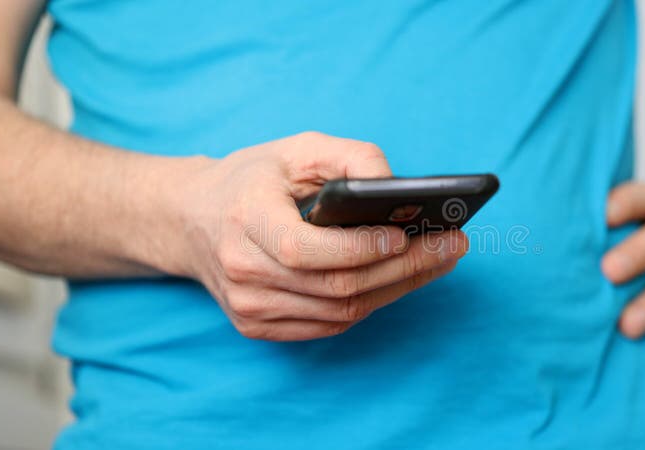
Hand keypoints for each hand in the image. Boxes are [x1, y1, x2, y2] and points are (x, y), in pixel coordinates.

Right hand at [173, 132, 467, 340]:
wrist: (192, 220)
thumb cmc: (252, 180)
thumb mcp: (296, 149)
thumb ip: (350, 157)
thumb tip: (399, 187)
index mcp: (245, 221)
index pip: (309, 251)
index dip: (363, 248)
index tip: (409, 234)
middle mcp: (242, 272)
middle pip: (338, 287)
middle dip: (405, 268)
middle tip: (452, 246)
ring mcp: (249, 308)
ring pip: (341, 311)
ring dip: (399, 288)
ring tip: (439, 260)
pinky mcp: (259, 327)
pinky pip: (330, 324)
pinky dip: (372, 303)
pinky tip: (401, 280)